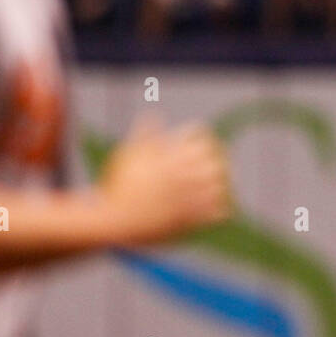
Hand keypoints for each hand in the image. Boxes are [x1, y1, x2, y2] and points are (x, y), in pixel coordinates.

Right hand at [98, 118, 232, 244]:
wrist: (115, 222)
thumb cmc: (119, 186)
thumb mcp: (129, 155)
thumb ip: (145, 134)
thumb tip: (153, 114)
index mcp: (172, 157)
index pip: (200, 137)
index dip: (199, 134)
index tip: (197, 138)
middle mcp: (184, 177)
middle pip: (215, 161)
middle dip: (214, 158)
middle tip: (211, 159)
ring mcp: (189, 199)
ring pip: (220, 186)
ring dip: (218, 182)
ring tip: (213, 181)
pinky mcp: (190, 220)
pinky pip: (217, 212)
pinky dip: (218, 207)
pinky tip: (212, 205)